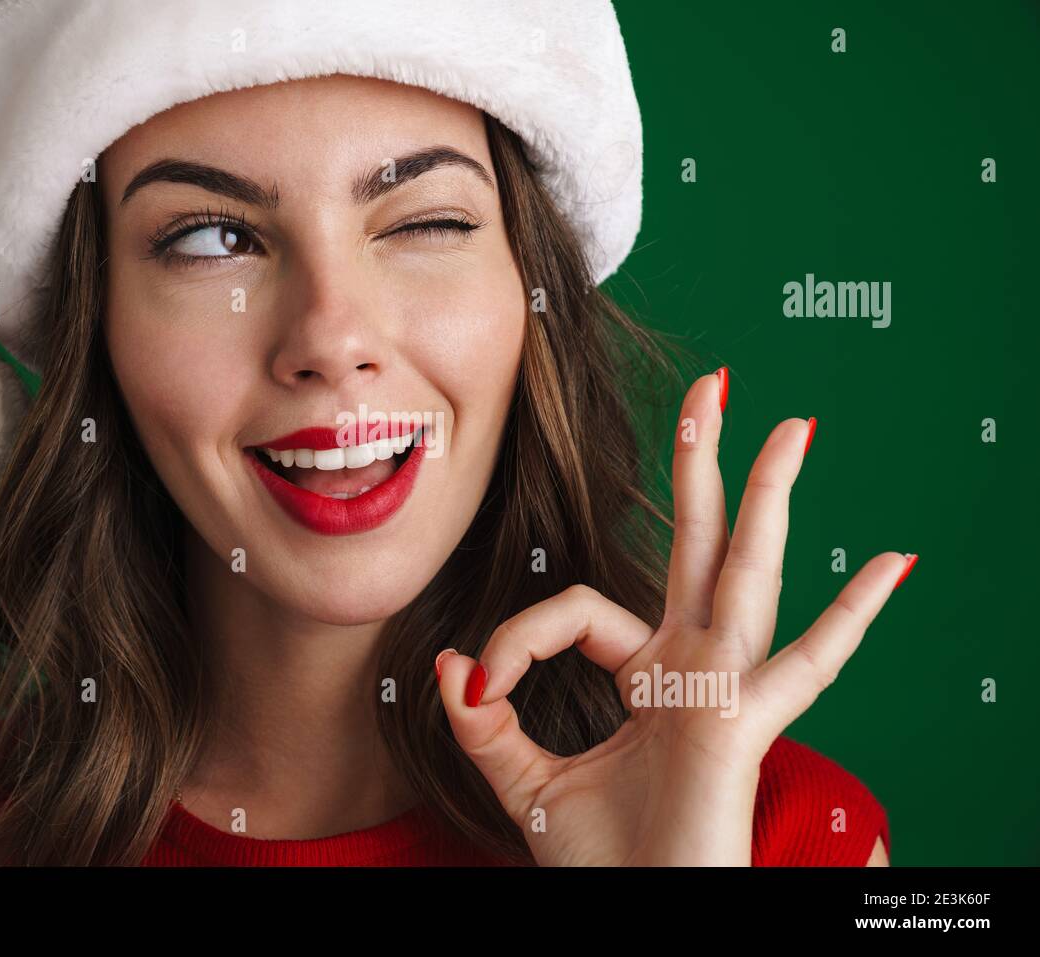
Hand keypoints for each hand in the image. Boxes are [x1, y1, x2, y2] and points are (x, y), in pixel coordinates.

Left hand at [435, 369, 914, 865]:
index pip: (578, 608)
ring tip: (793, 427)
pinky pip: (806, 667)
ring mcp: (724, 687)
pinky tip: (894, 564)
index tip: (477, 683)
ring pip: (750, 572)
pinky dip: (853, 620)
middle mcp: (692, 667)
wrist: (636, 917)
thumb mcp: (522, 781)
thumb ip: (485, 723)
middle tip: (713, 387)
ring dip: (769, 497)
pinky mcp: (742, 723)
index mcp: (646, 673)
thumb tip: (450, 666)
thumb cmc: (598, 864)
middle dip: (702, 462)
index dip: (514, 637)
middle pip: (697, 543)